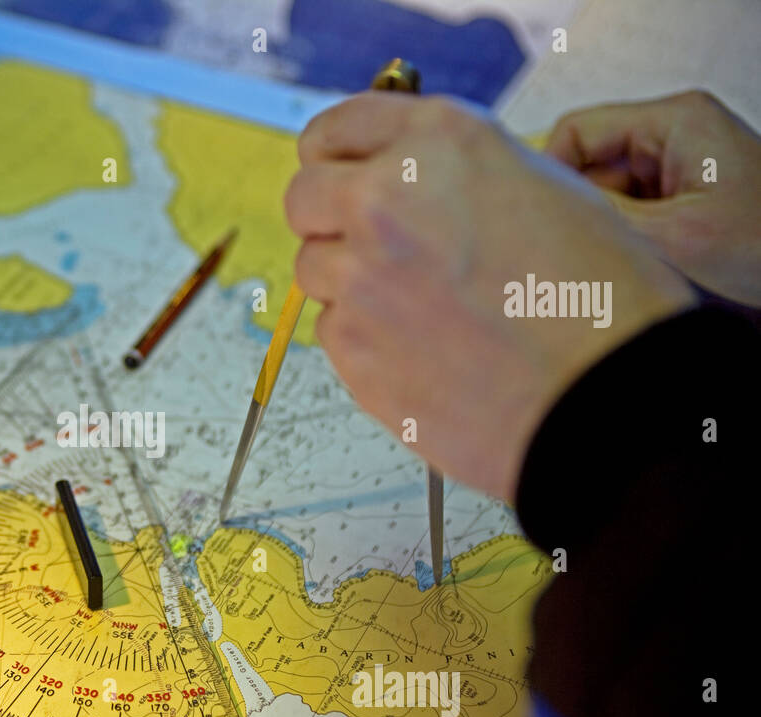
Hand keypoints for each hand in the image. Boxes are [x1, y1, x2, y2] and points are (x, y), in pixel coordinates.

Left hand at [286, 92, 694, 500]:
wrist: (605, 396)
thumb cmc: (599, 299)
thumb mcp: (541, 187)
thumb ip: (454, 173)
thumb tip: (400, 177)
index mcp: (440, 144)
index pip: (338, 126)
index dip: (337, 152)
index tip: (338, 169)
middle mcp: (386, 201)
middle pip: (304, 196)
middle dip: (329, 216)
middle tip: (369, 243)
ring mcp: (360, 277)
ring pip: (314, 267)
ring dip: (350, 280)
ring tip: (421, 306)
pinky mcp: (351, 348)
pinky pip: (333, 329)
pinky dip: (365, 336)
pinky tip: (425, 348)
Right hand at [546, 91, 760, 306]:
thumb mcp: (669, 236)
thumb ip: (600, 215)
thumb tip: (537, 206)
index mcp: (675, 121)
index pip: (578, 129)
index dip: (549, 170)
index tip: (534, 214)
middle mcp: (675, 133)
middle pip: (590, 162)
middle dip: (580, 206)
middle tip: (571, 248)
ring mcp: (678, 163)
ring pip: (606, 191)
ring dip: (604, 227)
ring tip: (614, 261)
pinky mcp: (681, 193)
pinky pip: (629, 209)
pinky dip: (623, 236)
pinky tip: (629, 263)